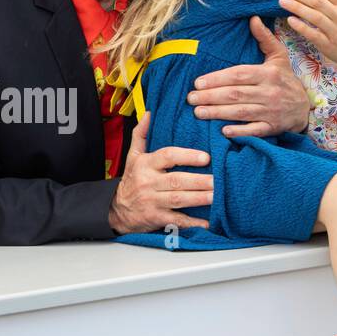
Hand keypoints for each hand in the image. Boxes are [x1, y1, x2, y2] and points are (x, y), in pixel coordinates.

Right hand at [107, 112, 211, 234]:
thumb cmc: (132, 179)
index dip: (186, 156)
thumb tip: (149, 112)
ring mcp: (152, 201)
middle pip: (176, 180)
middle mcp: (148, 182)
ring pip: (178, 199)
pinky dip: (192, 223)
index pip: (167, 156)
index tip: (206, 157)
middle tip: (218, 180)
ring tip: (216, 196)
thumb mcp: (133, 155)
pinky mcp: (156, 218)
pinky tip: (206, 223)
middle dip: (199, 181)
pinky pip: (176, 220)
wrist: (118, 210)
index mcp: (146, 164)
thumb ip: (141, 134)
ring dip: (199, 198)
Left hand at [188, 17, 309, 136]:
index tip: (198, 82)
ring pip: (241, 112)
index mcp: (268, 73)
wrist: (305, 108)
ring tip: (198, 112)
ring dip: (217, 113)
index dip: (217, 78)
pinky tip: (223, 131)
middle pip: (235, 94)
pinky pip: (254, 130)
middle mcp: (270, 92)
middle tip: (191, 98)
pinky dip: (239, 131)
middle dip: (210, 96)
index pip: (238, 75)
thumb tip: (253, 18)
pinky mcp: (273, 127)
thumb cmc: (285, 79)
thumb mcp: (279, 57)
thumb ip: (265, 38)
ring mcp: (271, 111)